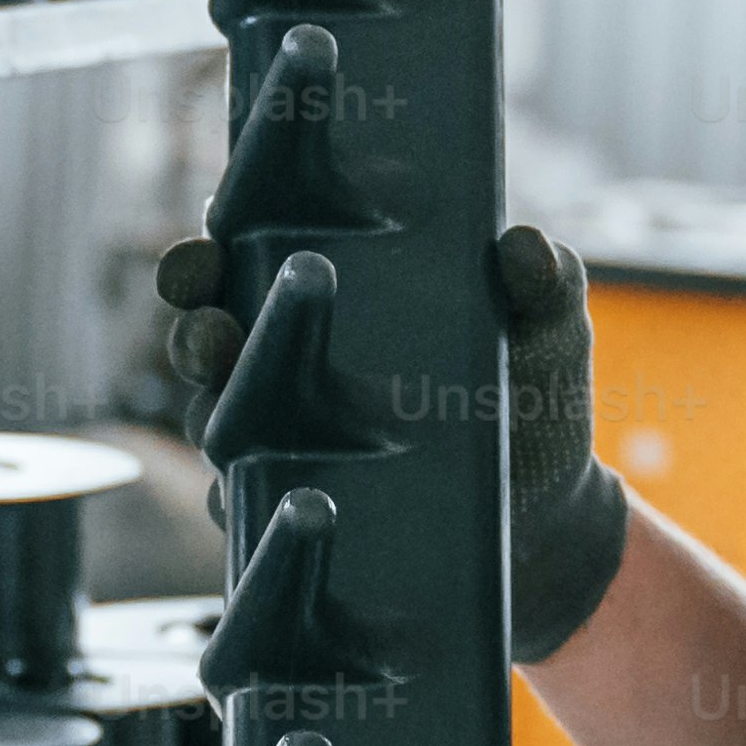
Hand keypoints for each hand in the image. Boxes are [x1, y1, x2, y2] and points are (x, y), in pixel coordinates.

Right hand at [159, 219, 632, 662]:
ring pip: (216, 419)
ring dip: (214, 407)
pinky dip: (253, 506)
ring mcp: (288, 444)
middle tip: (213, 329)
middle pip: (212, 332)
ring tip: (234, 396)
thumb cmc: (535, 403)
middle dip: (196, 324)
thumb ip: (542, 279)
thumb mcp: (548, 332)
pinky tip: (289, 500)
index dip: (223, 230)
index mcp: (339, 295)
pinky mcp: (296, 518)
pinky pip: (251, 513)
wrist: (550, 523)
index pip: (257, 249)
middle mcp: (295, 365)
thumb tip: (520, 247)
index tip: (218, 221)